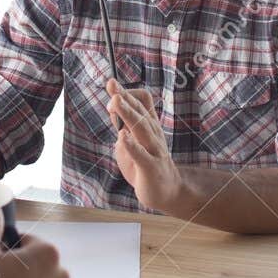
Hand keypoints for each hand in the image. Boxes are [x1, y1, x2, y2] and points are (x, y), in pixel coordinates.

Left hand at [108, 79, 185, 213]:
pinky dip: (132, 145)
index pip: (143, 101)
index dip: (127, 94)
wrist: (166, 193)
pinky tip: (122, 137)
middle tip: (111, 84)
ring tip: (115, 101)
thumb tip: (112, 107)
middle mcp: (154, 134)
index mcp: (150, 125)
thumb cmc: (145, 165)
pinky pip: (142, 155)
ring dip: (127, 113)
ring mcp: (154, 150)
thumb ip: (123, 126)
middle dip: (124, 96)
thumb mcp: (130, 142)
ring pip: (142, 128)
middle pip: (140, 110)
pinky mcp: (151, 167)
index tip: (112, 91)